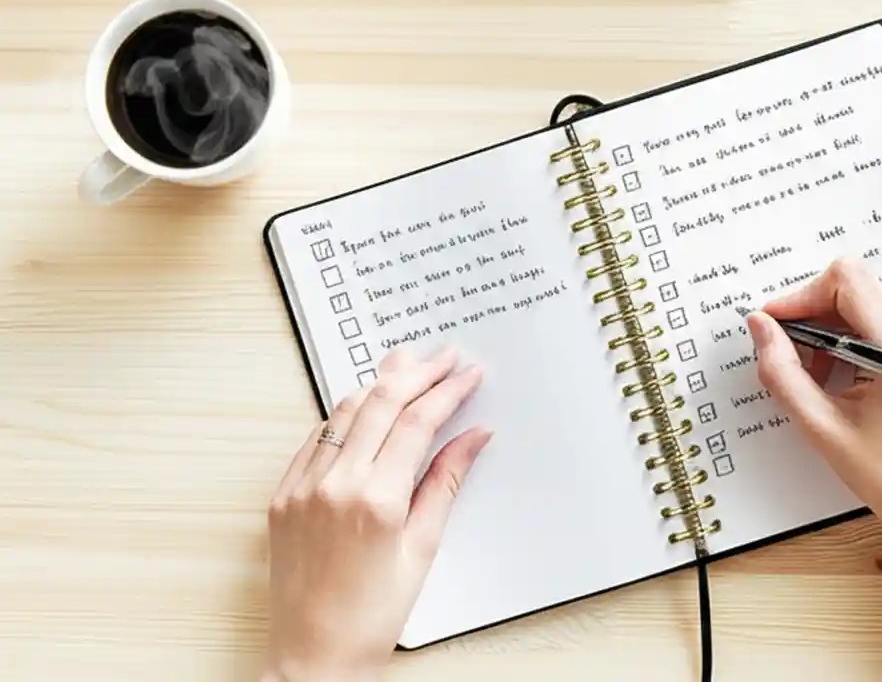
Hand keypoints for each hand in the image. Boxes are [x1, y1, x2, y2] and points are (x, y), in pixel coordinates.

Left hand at [261, 347, 488, 681]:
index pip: (418, 422)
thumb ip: (445, 482)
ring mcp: (302, 487)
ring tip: (405, 366)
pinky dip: (343, 416)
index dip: (448, 390)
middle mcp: (334, 485)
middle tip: (444, 356)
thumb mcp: (422, 548)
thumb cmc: (370, 616)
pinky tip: (362, 408)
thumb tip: (472, 437)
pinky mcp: (283, 496)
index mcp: (376, 500)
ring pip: (343, 411)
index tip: (468, 374)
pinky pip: (315, 439)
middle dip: (418, 372)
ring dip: (378, 383)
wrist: (314, 656)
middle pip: (380, 402)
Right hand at [745, 257, 881, 546]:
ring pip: (868, 303)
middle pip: (856, 287)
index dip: (801, 296)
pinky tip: (838, 378)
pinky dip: (852, 339)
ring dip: (831, 328)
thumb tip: (759, 327)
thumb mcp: (823, 427)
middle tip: (786, 352)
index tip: (773, 324)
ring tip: (813, 375)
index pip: (846, 281)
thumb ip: (783, 372)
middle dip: (813, 313)